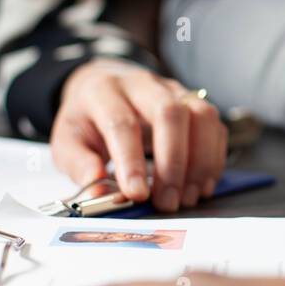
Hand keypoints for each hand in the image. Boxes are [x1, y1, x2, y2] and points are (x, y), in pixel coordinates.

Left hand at [50, 60, 227, 212]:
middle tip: (168, 201)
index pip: (122, 122)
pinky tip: (201, 184)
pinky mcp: (195, 101)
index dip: (131, 161)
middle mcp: (143, 84)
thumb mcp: (68, 141)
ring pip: (201, 115)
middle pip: (170, 112)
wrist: (104, 86)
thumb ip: (80, 166)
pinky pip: (215, 126)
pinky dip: (213, 159)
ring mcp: (174, 89)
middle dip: (173, 162)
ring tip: (188, 196)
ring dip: (199, 162)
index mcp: (104, 91)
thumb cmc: (88, 119)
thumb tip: (99, 193)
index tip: (137, 195)